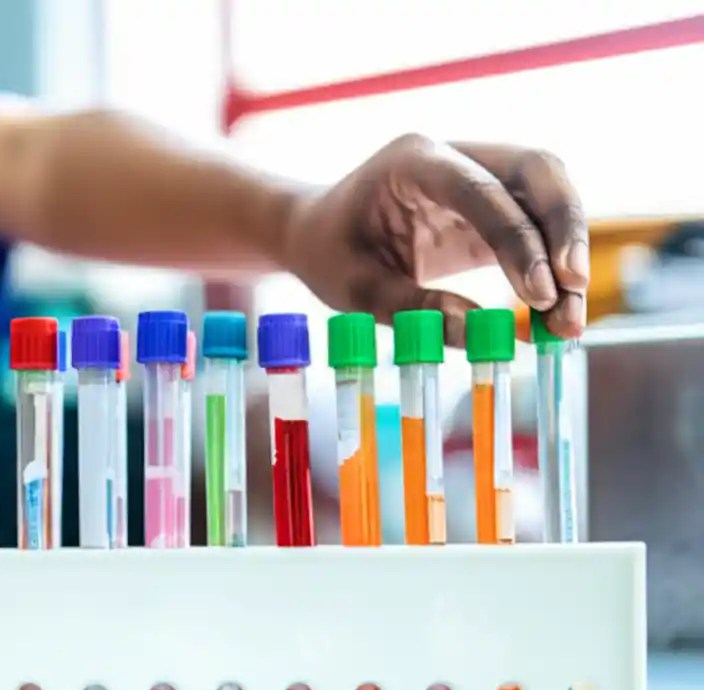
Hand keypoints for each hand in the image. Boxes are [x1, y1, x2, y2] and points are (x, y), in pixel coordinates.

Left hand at [285, 134, 587, 343]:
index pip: (480, 189)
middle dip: (565, 232)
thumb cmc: (329, 252)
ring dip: (569, 254)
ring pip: (549, 195)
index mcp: (414, 161)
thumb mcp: (353, 287)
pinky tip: (557, 312)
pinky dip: (555, 264)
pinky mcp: (494, 201)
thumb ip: (411, 306)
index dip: (517, 239)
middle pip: (537, 171)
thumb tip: (476, 332)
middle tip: (571, 298)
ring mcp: (480, 171)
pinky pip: (539, 222)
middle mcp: (456, 155)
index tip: (541, 293)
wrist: (318, 230)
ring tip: (568, 323)